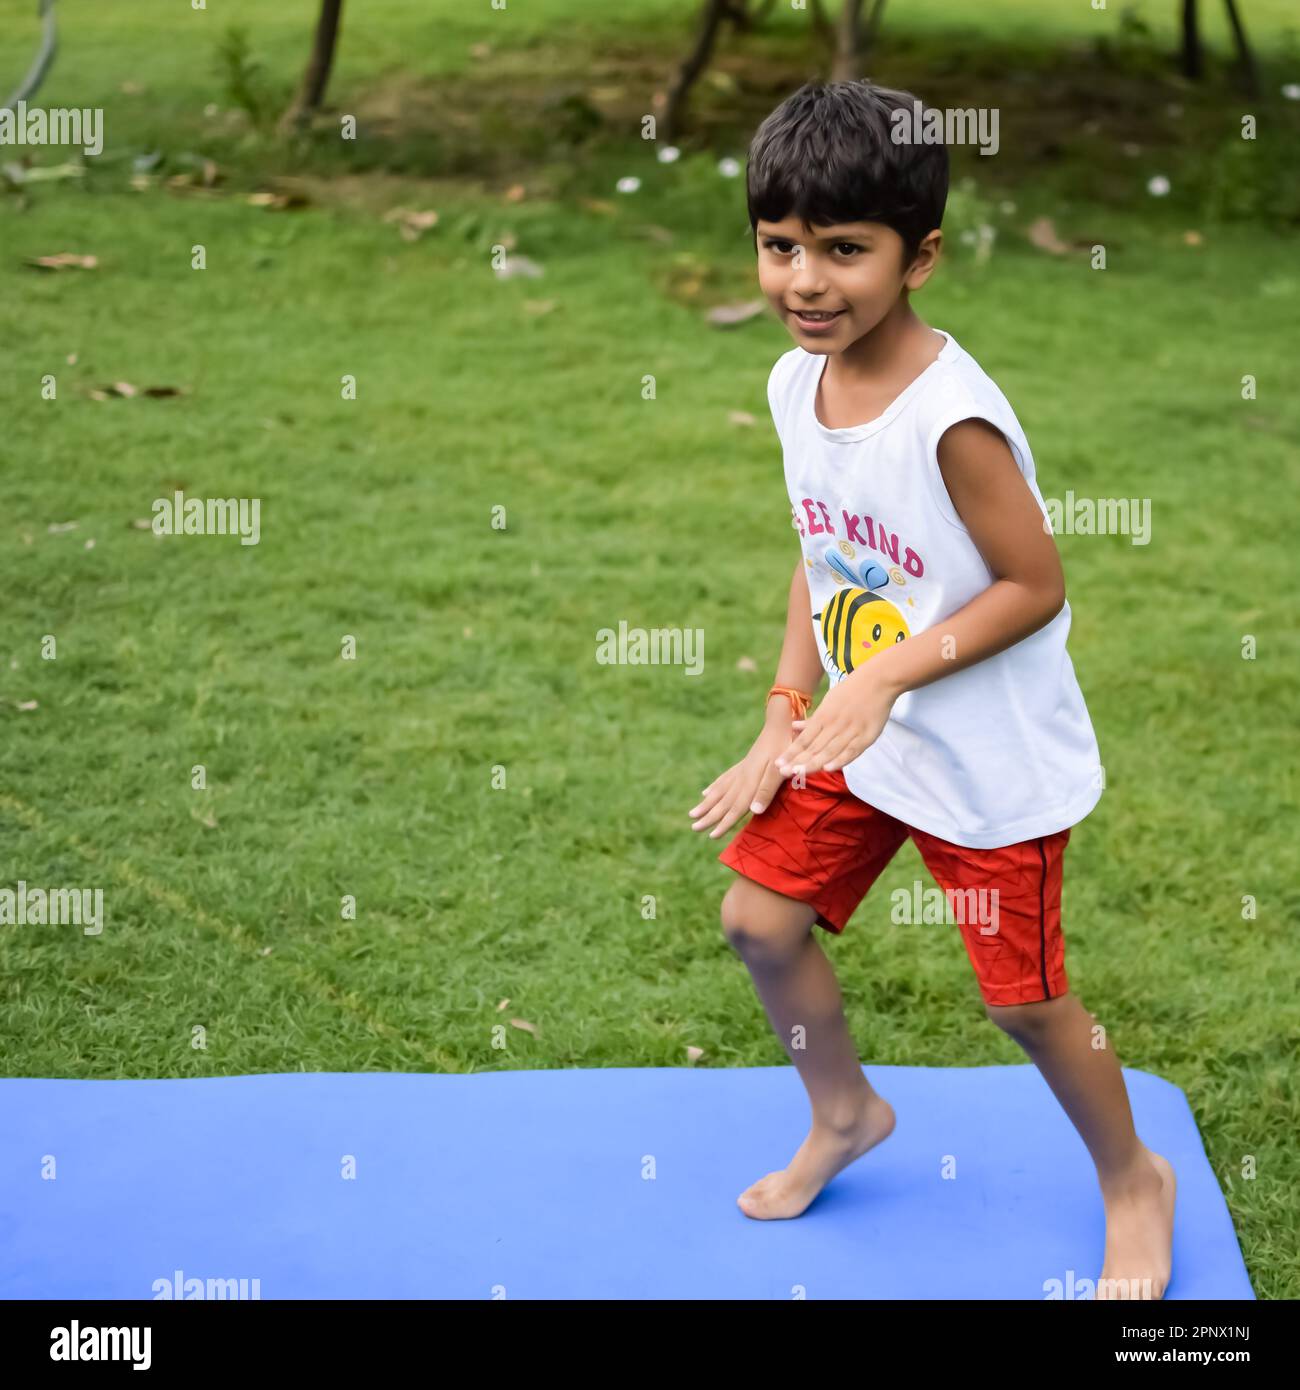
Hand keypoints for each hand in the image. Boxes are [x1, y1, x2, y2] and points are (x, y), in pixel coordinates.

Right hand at [688, 714, 793, 839]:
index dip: (724, 823)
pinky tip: (705, 792)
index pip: (735, 808)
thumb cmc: (783, 750)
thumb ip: (766, 791)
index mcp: (750, 783)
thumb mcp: (780, 772)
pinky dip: (714, 787)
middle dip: (708, 816)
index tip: (711, 836)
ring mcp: (740, 771)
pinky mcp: (743, 764)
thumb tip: (753, 812)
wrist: (778, 725)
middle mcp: (741, 778)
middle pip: (722, 802)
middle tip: (694, 828)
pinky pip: (724, 779)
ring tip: (693, 813)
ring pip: (719, 791)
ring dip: (707, 804)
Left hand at [774, 666, 896, 778]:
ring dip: (814, 763)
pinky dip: (841, 759)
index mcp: (824, 716)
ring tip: (799, 773)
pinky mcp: (867, 735)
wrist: (878, 680)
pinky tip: (828, 768)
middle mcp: (834, 725)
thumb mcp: (828, 702)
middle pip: (814, 747)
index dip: (791, 752)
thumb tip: (793, 726)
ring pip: (830, 751)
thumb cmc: (851, 692)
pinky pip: (852, 750)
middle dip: (798, 761)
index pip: (804, 739)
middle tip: (783, 772)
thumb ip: (813, 720)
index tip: (778, 764)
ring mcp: (851, 730)